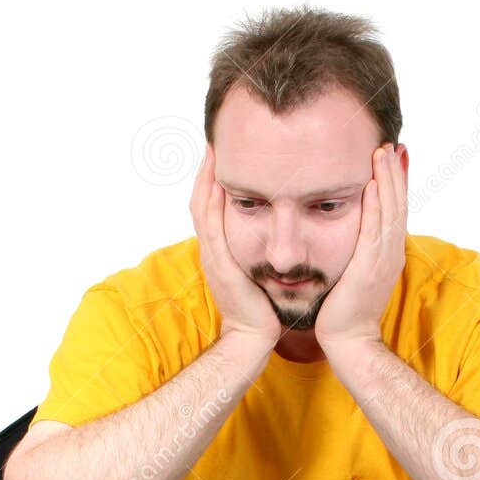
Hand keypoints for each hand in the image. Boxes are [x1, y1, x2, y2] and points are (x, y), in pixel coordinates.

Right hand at [189, 144, 281, 351]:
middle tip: (213, 142)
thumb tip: (277, 237)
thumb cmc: (262, 309)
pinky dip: (211, 201)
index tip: (221, 154)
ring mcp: (213, 255)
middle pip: (202, 200)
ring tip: (212, 151)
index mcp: (221, 250)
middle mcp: (213, 249)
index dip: (213, 180)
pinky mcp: (220, 263)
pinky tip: (217, 181)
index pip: (212, 207)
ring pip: (202, 207)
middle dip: (206, 171)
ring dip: (205, 178)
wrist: (253, 337)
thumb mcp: (259, 274)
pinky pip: (211, 225)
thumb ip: (261, 254)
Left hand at [314, 142, 406, 354]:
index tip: (392, 156)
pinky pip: (375, 230)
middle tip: (391, 143)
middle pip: (398, 204)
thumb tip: (353, 234)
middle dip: (395, 172)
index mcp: (388, 253)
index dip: (396, 182)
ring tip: (384, 152)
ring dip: (388, 180)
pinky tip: (374, 184)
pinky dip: (377, 205)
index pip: (395, 210)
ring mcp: (383, 259)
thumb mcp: (355, 274)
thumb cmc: (345, 310)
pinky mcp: (370, 267)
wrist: (348, 341)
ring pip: (391, 211)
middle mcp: (391, 253)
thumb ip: (358, 251)